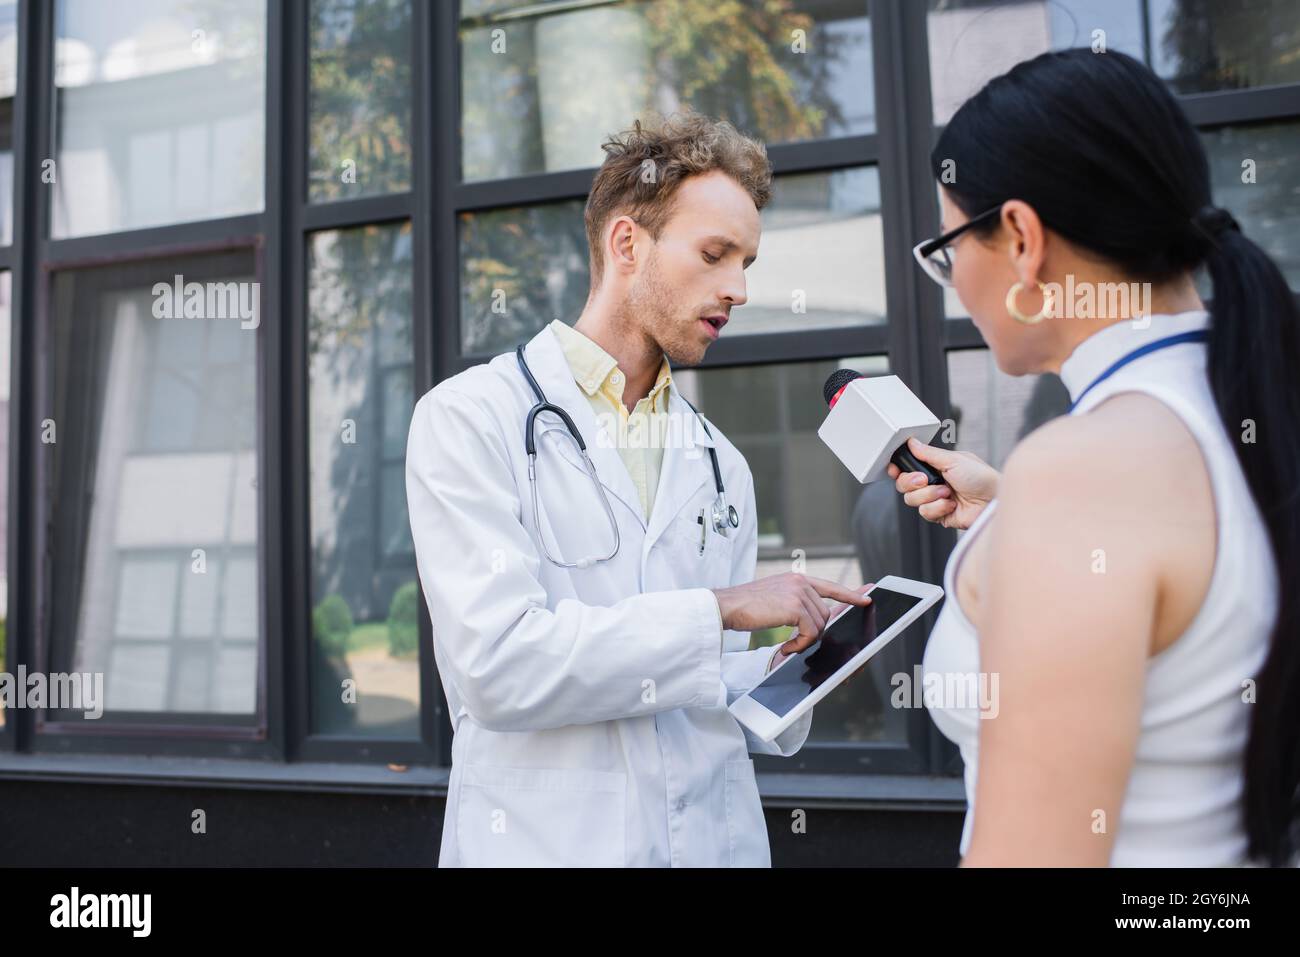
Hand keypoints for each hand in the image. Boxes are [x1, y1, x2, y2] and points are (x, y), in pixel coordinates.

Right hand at [714, 574, 871, 655]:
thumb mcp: (773, 597)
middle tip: (794, 642)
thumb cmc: (744, 606)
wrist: (727, 606)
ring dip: (805, 640)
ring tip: (786, 643)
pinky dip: (800, 644)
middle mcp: (800, 582)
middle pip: (825, 614)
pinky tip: (785, 646)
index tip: (866, 598)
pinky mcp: (795, 607)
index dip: (849, 594)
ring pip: (820, 625)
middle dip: (813, 632)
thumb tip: (810, 618)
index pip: (829, 586)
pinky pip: (811, 633)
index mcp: (796, 579)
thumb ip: (793, 601)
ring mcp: (799, 593)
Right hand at [886, 437, 998, 529]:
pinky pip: (925, 513)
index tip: (895, 469)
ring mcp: (935, 499)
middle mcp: (933, 483)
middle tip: (924, 480)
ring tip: (948, 492)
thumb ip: (929, 453)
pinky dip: (938, 507)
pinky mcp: (939, 515)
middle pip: (904, 485)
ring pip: (912, 500)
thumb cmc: (981, 477)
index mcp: (936, 467)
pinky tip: (952, 504)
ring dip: (930, 495)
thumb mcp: (953, 459)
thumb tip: (912, 442)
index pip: (909, 468)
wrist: (993, 501)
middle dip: (911, 482)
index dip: (898, 469)